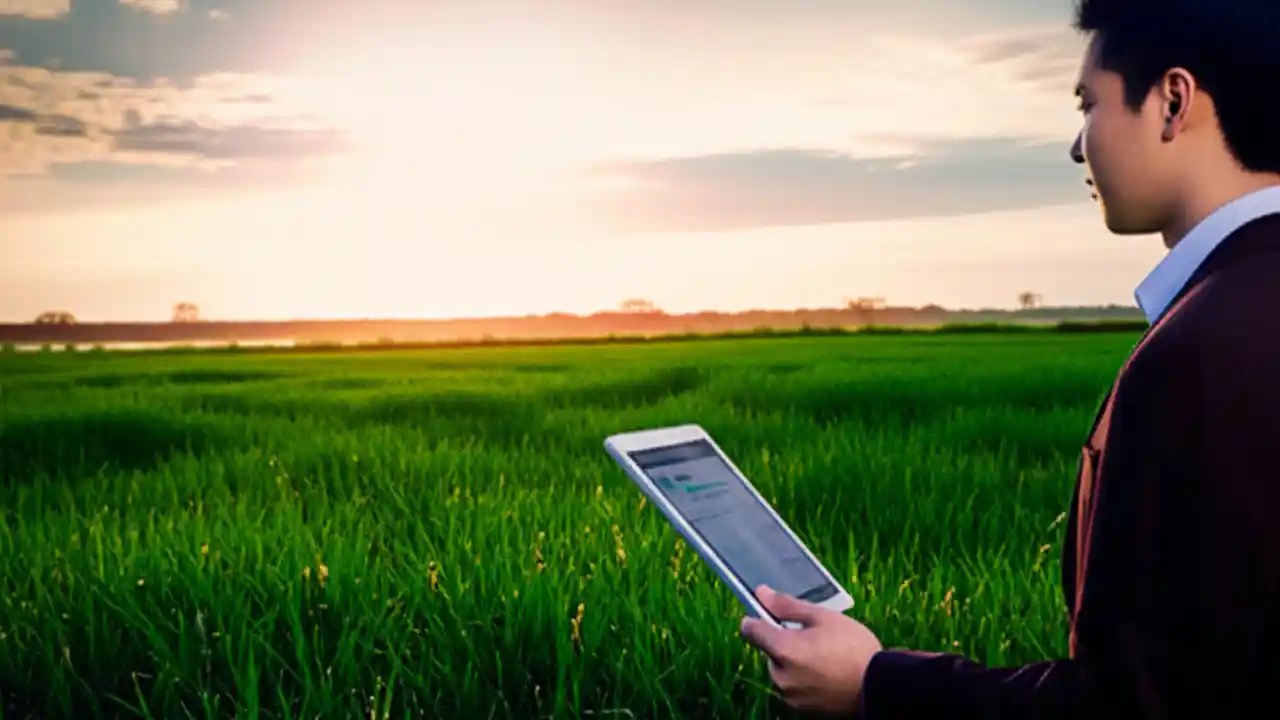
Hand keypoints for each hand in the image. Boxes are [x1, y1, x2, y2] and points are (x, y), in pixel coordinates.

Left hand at [740, 585, 882, 715]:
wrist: (879, 688)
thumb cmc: (854, 648)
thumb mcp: (822, 617)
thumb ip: (787, 606)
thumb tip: (761, 593)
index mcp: (783, 650)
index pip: (750, 630)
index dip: (758, 618)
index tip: (769, 614)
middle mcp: (780, 676)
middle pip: (769, 651)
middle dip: (784, 642)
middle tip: (815, 637)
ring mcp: (790, 696)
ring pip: (782, 670)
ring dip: (794, 662)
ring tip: (826, 656)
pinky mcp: (800, 709)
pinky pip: (794, 687)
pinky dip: (804, 679)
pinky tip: (827, 673)